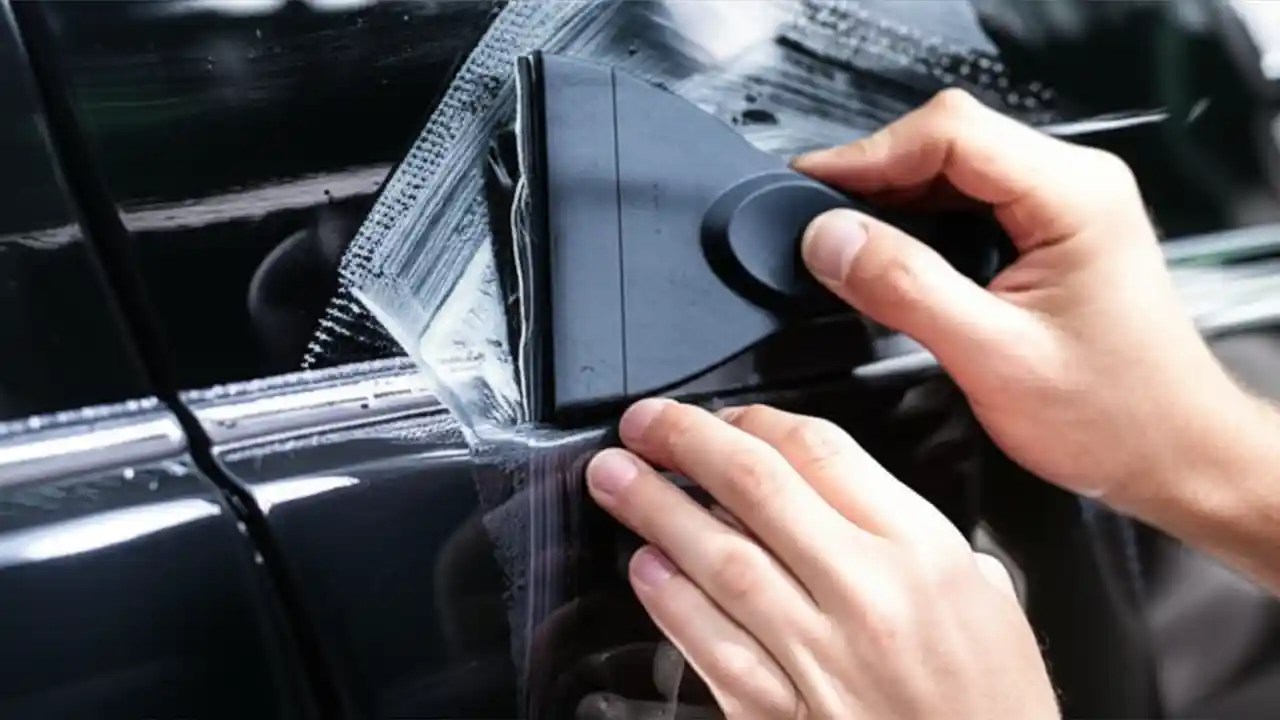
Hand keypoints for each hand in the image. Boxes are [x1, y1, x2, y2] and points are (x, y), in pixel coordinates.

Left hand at [586, 399, 1058, 718]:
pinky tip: (646, 569)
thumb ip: (927, 542)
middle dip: (687, 443)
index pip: (819, 451)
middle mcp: (867, 594)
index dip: (754, 420)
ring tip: (616, 479)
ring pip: (721, 559)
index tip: (722, 416)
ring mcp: (821, 657)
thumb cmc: (993, 708)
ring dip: (656, 511)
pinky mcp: (781, 715)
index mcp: (922, 551)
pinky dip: (671, 602)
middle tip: (644, 425)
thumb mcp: (993, 604)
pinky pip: (713, 645)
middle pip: (756, 487)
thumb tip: (864, 500)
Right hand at [793, 88, 1249, 510]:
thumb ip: (905, 289)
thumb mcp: (992, 356)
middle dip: (874, 174)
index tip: (812, 187)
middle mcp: (1074, 185)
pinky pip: (968, 202)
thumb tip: (830, 238)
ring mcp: (1063, 205)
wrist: (1170, 451)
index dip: (870, 155)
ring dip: (892, 198)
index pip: (951, 132)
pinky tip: (886, 253)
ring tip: (839, 238)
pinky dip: (918, 221)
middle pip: (948, 140)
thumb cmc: (1112, 414)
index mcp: (1073, 196)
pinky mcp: (1048, 232)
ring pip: (953, 169)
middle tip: (814, 217)